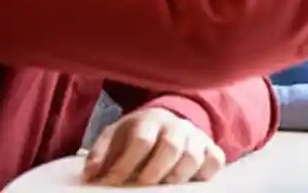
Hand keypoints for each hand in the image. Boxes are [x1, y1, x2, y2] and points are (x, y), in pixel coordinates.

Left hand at [83, 107, 224, 185]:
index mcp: (149, 121)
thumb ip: (101, 153)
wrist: (168, 121)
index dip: (126, 164)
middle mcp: (177, 126)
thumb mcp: (115, 136)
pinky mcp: (212, 149)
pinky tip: (190, 182)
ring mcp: (197, 137)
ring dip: (178, 175)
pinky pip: (216, 161)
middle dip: (154, 171)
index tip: (112, 182)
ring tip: (165, 186)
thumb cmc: (137, 134)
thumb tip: (91, 175)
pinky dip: (206, 173)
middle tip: (142, 185)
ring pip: (194, 156)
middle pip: (170, 146)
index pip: (140, 141)